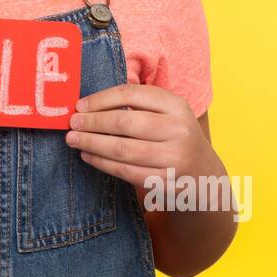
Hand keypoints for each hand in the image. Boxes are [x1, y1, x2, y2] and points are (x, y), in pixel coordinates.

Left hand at [65, 83, 219, 189]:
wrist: (204, 176)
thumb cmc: (175, 137)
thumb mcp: (168, 114)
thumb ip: (138, 105)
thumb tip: (89, 104)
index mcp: (177, 105)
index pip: (131, 95)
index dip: (101, 99)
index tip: (80, 105)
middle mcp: (179, 130)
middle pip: (124, 122)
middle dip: (92, 122)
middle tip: (72, 123)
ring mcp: (174, 158)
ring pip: (122, 149)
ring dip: (92, 143)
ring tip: (73, 139)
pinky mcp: (165, 182)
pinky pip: (125, 171)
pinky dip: (102, 163)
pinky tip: (88, 155)